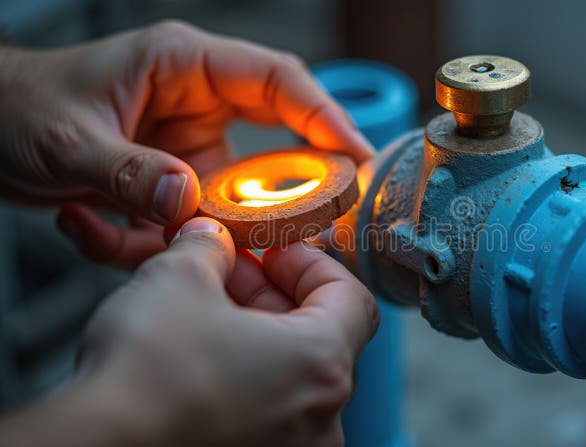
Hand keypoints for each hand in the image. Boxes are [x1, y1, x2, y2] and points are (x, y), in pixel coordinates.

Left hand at [0, 21, 372, 268]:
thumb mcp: (68, 138)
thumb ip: (128, 173)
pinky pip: (191, 221)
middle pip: (277, 135)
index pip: (277, 81)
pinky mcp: (174, 182)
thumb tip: (187, 205)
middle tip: (318, 219)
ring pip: (233, 193)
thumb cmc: (18, 105)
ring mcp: (188, 146)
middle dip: (292, 182)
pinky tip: (85, 226)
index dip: (325, 114)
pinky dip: (152, 241)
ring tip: (142, 236)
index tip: (356, 156)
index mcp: (185, 65)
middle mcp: (197, 102)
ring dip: (209, 229)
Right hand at [0, 217, 377, 446]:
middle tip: (228, 272)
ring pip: (290, 375)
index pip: (352, 297)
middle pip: (319, 336)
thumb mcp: (178, 278)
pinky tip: (197, 359)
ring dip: (256, 335)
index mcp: (322, 365)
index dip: (309, 263)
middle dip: (273, 294)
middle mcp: (321, 418)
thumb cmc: (143, 376)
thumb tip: (211, 240)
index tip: (272, 251)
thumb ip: (209, 247)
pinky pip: (267, 411)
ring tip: (204, 311)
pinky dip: (244, 378)